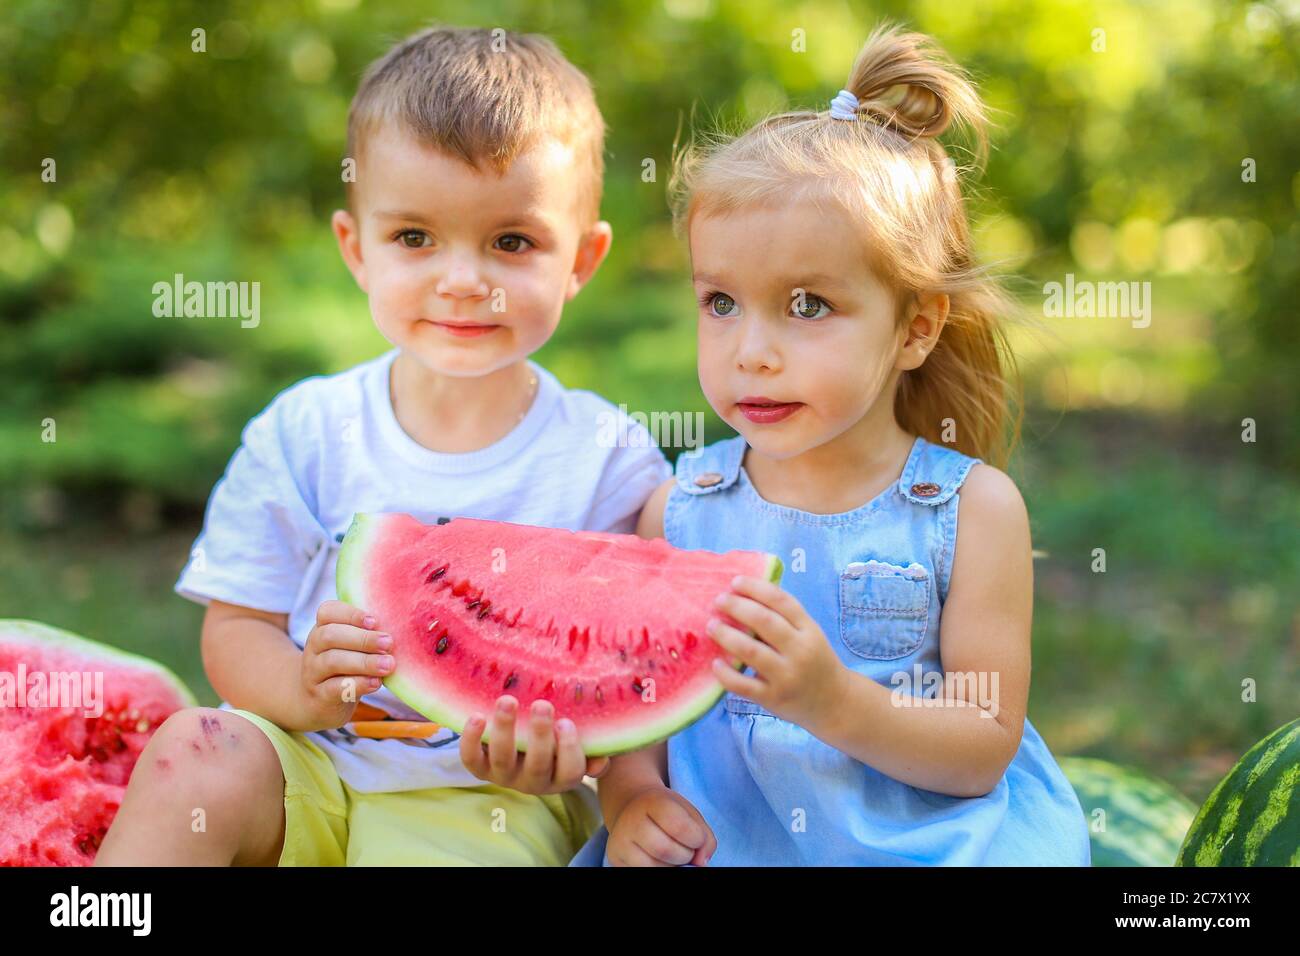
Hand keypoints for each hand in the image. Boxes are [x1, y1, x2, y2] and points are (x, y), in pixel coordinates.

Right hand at [298, 600, 392, 730]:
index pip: (328, 612)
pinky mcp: (319, 695)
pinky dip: (358, 684)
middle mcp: (314, 647)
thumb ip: (368, 634)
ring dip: (364, 662)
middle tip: (388, 643)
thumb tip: (399, 625)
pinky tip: (376, 683)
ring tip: (388, 664)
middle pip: (330, 636)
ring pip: (333, 661)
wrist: (320, 702)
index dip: (351, 614)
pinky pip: (335, 688)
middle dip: (363, 638)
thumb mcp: (352, 647)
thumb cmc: (346, 667)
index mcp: (323, 628)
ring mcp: (313, 672)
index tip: (375, 621)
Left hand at [459, 696, 610, 794]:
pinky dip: (471, 740)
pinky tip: (477, 716)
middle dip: (539, 736)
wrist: (525, 747)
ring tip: (508, 701)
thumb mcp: (582, 744)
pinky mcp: (481, 768)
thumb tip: (602, 759)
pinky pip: (471, 759)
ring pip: (502, 760)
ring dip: (504, 730)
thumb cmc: (560, 739)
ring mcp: (505, 776)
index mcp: (561, 778)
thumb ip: (594, 748)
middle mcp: (533, 782)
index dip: (568, 750)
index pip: (570, 772)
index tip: (566, 722)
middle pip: (537, 766)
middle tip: (542, 705)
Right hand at [607, 787, 715, 866]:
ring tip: (672, 855)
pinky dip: (660, 870)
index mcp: (651, 801)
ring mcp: (619, 842)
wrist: (631, 809)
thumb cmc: (667, 813)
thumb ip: (705, 837)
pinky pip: (643, 873)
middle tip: (685, 849)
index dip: (695, 837)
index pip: (678, 825)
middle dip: (684, 855)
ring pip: (654, 867)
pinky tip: (660, 860)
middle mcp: (630, 820)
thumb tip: (701, 863)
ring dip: (672, 866)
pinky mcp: (615, 859)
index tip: (696, 837)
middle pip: (665, 850)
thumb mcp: (689, 814)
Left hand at [708, 575, 847, 733]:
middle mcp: (800, 652)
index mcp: (809, 631)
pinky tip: (715, 663)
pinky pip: (743, 685)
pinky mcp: (773, 698)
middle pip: (764, 621)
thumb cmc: (815, 662)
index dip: (756, 588)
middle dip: (737, 607)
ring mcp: (786, 676)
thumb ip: (785, 619)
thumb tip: (746, 596)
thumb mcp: (809, 636)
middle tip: (719, 601)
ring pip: (750, 651)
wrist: (834, 703)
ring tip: (711, 626)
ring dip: (726, 635)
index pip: (782, 601)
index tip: (735, 582)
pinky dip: (725, 673)